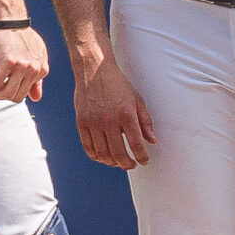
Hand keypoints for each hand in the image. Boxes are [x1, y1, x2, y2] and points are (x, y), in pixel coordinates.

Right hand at [0, 23, 48, 103]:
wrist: (10, 19)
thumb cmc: (20, 37)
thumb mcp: (35, 56)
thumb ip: (37, 78)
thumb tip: (36, 98)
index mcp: (42, 70)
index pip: (25, 94)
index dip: (11, 91)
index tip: (3, 84)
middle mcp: (34, 70)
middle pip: (16, 97)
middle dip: (1, 95)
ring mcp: (23, 67)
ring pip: (7, 94)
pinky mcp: (10, 62)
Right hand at [74, 54, 156, 168]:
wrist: (93, 69)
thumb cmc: (117, 84)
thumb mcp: (136, 99)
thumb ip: (145, 121)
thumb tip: (152, 140)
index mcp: (126, 114)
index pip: (136, 144)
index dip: (141, 157)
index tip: (144, 161)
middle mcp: (109, 120)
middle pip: (118, 153)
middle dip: (127, 163)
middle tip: (131, 165)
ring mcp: (93, 122)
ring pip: (102, 153)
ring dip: (112, 162)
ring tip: (118, 162)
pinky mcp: (82, 123)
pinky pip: (88, 147)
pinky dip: (96, 156)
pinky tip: (103, 156)